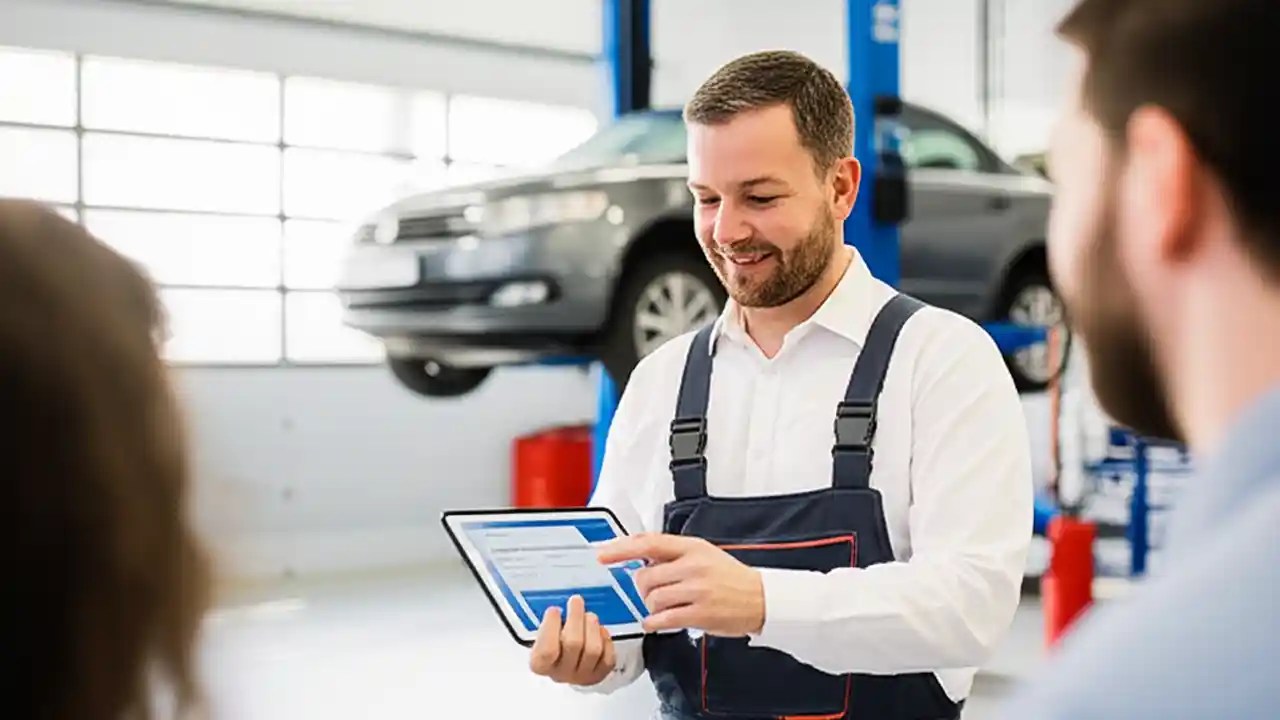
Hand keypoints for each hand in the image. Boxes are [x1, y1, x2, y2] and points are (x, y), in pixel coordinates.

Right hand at [529, 595, 615, 685]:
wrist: (566, 664)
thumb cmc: (553, 644)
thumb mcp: (543, 633)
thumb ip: (549, 623)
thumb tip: (559, 611)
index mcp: (541, 664)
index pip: (547, 650)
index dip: (552, 626)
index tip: (555, 610)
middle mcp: (561, 674)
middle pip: (573, 644)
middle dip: (576, 617)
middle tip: (576, 601)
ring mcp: (582, 677)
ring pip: (593, 650)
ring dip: (592, 626)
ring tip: (589, 616)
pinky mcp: (599, 675)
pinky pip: (607, 657)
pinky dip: (605, 639)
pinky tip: (598, 630)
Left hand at [597, 533, 764, 636]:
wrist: (761, 598)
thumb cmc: (730, 576)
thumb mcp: (703, 553)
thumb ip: (673, 554)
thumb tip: (639, 557)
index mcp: (692, 547)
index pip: (648, 543)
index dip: (621, 548)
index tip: (602, 555)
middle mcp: (693, 566)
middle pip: (645, 577)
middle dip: (642, 588)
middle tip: (651, 592)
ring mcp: (697, 591)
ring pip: (652, 599)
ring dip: (650, 606)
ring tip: (663, 607)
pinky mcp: (700, 615)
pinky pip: (663, 619)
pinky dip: (654, 622)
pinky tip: (658, 621)